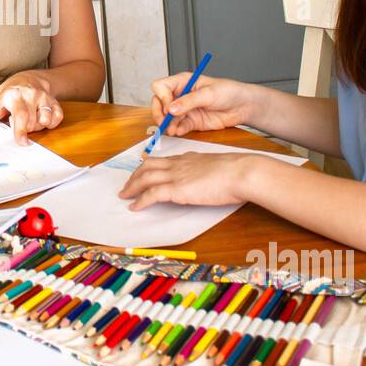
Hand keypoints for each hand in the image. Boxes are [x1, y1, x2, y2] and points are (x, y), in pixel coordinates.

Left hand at [0, 72, 63, 144]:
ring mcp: (44, 97)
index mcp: (13, 96)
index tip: (22, 143)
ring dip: (37, 126)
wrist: (29, 79)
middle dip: (25, 128)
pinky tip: (42, 117)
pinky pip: (57, 118)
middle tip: (18, 122)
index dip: (21, 130)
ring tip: (29, 118)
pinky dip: (51, 123)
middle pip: (32, 123)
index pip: (20, 115)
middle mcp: (30, 94)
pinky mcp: (55, 101)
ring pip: (45, 121)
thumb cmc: (7, 95)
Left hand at [117, 152, 263, 210]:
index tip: (143, 169)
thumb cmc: (237, 172)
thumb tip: (208, 180)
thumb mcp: (219, 168)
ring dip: (132, 187)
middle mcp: (179, 164)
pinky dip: (140, 201)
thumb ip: (208, 171)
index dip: (150, 166)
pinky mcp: (177, 188)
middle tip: (128, 184)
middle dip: (135, 175)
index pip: (164, 160)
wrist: (240, 172)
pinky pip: (152, 194)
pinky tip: (135, 207)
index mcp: (189, 158)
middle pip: (148, 166)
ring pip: (145, 177)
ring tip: (125, 195)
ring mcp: (176, 175)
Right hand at [149, 72, 259, 135]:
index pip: (161, 87)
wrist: (243, 107)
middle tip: (165, 121)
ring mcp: (185, 109)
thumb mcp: (209, 94)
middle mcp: (181, 95)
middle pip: (159, 103)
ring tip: (173, 129)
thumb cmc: (229, 92)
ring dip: (167, 124)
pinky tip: (180, 131)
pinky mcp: (191, 122)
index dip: (161, 97)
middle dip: (160, 113)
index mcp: (183, 82)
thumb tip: (171, 108)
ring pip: (167, 117)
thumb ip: (189, 101)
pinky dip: (177, 130)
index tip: (168, 106)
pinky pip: (178, 126)